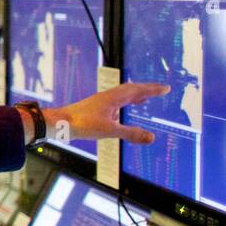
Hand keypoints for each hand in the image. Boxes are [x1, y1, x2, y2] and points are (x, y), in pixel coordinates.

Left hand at [34, 82, 169, 144]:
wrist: (59, 123)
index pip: (137, 90)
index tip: (166, 88)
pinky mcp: (94, 109)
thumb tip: (152, 137)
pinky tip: (121, 111)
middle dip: (146, 90)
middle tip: (160, 90)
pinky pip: (114, 103)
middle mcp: (107, 97)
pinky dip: (123, 103)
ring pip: (121, 95)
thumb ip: (131, 134)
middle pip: (130, 90)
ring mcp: (100, 102)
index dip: (152, 89)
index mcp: (113, 98)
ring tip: (145, 98)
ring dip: (134, 95)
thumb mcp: (109, 130)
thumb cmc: (82, 124)